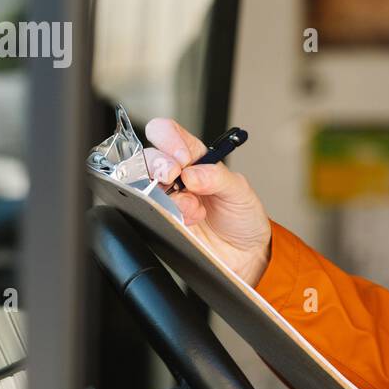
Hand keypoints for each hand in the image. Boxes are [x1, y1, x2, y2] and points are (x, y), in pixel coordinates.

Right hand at [144, 117, 271, 285]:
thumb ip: (218, 177)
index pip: (169, 134)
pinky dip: (171, 214)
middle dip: (160, 164)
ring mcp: (167, 199)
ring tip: (193, 206)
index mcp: (196, 159)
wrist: (244, 254)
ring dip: (168, 194)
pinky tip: (191, 220)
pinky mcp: (162, 220)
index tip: (183, 156)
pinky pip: (150, 212)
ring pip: (144, 184)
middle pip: (149, 157)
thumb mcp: (240, 191)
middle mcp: (177, 177)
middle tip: (174, 176)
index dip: (169, 138)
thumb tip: (193, 173)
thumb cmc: (242, 217)